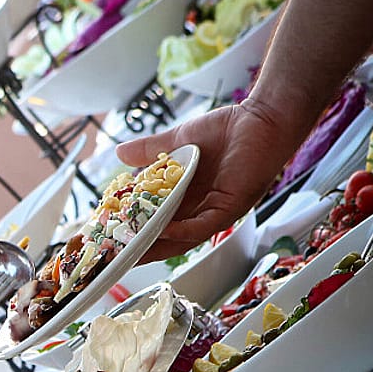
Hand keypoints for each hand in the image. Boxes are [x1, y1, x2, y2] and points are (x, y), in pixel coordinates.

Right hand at [116, 101, 289, 261]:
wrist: (262, 117)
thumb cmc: (228, 129)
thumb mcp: (179, 141)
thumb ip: (150, 151)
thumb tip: (119, 153)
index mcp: (188, 197)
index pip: (157, 220)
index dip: (134, 230)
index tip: (110, 235)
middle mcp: (201, 209)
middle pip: (166, 237)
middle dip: (140, 247)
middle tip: (114, 253)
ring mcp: (216, 211)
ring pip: (183, 237)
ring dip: (157, 243)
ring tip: (132, 247)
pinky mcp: (231, 207)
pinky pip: (204, 226)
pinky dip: (183, 230)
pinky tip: (164, 230)